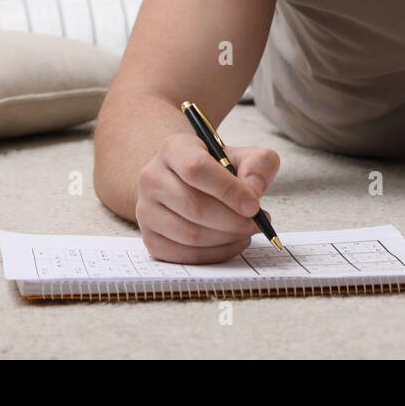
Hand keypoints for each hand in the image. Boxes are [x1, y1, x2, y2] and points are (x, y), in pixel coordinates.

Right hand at [135, 133, 280, 263]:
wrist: (185, 181)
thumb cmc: (218, 168)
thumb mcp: (244, 155)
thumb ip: (258, 165)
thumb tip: (254, 191)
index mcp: (174, 149)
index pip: (197, 170)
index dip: (228, 191)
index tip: (254, 206)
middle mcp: (152, 177)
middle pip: (194, 207)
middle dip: (233, 221)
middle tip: (257, 224)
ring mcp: (146, 209)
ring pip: (190, 235)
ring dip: (226, 239)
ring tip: (246, 231)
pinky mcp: (149, 237)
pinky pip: (183, 256)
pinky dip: (214, 255)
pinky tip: (232, 242)